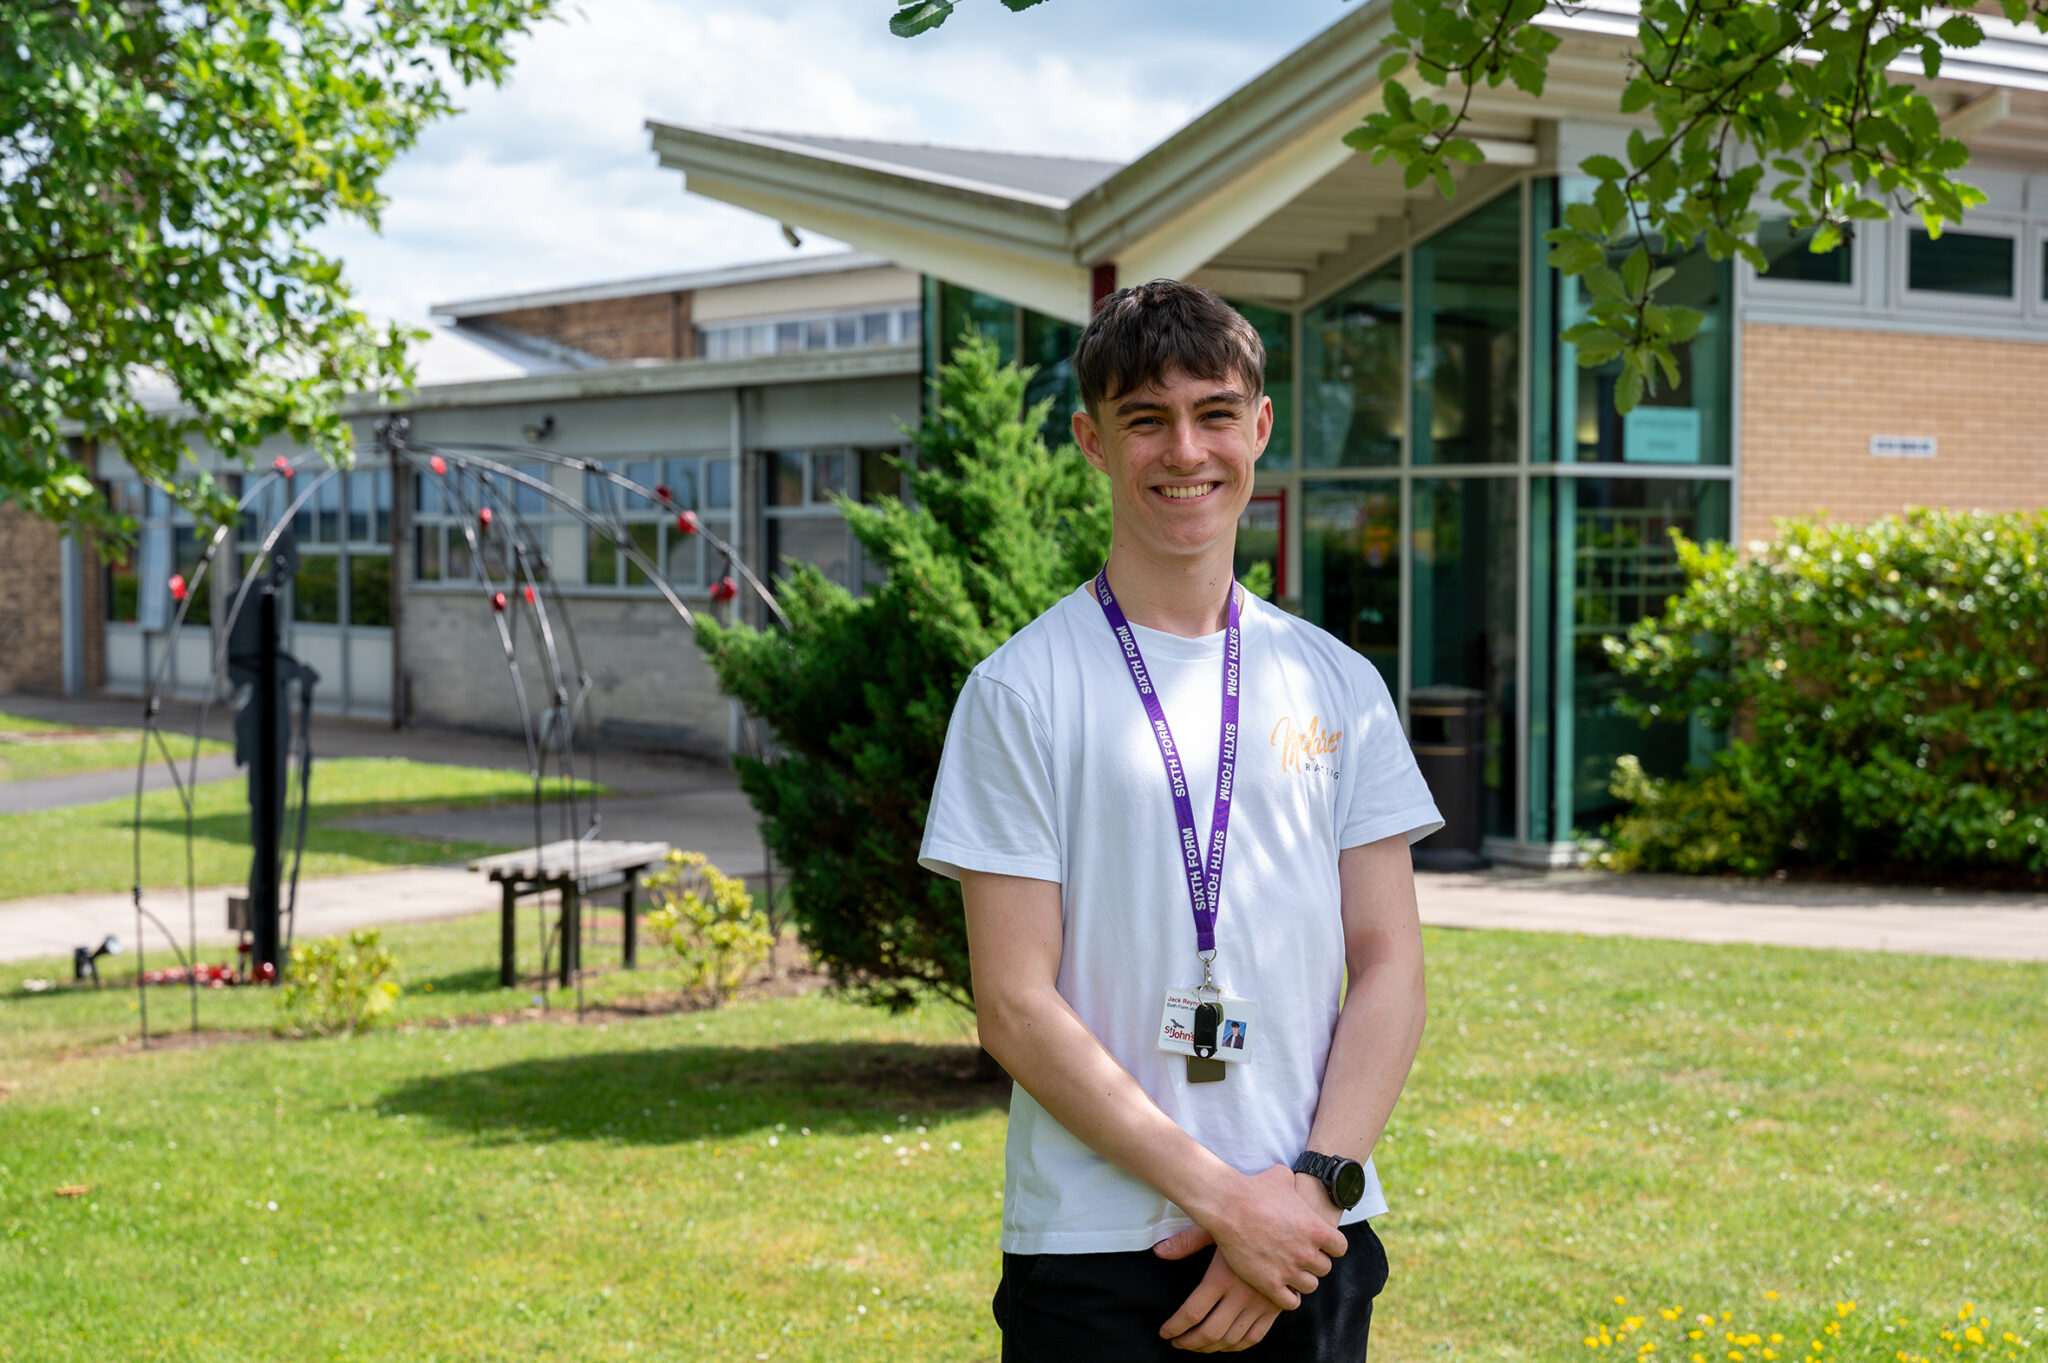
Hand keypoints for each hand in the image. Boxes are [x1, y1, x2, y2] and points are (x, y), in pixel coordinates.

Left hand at [1153, 1227, 1283, 1351]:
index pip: (1192, 1313)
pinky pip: (1255, 1337)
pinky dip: (1237, 1346)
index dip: (1175, 1327)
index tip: (1165, 1332)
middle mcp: (1242, 1294)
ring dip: (1211, 1348)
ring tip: (1196, 1346)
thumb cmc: (1248, 1221)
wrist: (1288, 1223)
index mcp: (1223, 1276)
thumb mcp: (1214, 1227)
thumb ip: (1186, 1242)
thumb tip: (1159, 1252)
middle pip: (1210, 1332)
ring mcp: (1261, 1303)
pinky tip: (1224, 1343)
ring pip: (1232, 1340)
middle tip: (1178, 1343)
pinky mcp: (1276, 1307)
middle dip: (1189, 1343)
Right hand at [1188, 1165, 1346, 1307]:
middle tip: (1298, 1255)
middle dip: (1313, 1262)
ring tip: (1289, 1271)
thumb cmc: (1254, 1188)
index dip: (1329, 1246)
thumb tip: (1295, 1182)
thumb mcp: (1282, 1177)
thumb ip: (1295, 1185)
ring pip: (1310, 1286)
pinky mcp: (1270, 1284)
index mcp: (1316, 1229)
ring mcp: (1289, 1270)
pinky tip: (1280, 1287)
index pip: (1340, 1248)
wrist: (1227, 1206)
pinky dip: (1288, 1296)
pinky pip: (1291, 1302)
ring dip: (1301, 1279)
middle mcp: (1307, 1253)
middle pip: (1325, 1268)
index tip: (1317, 1243)